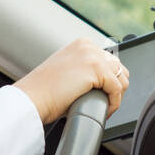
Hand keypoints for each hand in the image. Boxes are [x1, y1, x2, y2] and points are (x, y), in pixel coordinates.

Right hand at [13, 37, 129, 124]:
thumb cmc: (44, 91)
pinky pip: (117, 90)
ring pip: (121, 78)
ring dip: (116, 96)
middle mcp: (88, 46)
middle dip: (116, 88)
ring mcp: (92, 55)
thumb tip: (101, 83)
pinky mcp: (95, 69)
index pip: (110, 61)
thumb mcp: (67, 72)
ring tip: (105, 107)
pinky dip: (114, 104)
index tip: (104, 95)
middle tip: (105, 102)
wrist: (32, 98)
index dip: (111, 81)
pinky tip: (104, 110)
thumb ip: (84, 70)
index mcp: (81, 44)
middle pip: (119, 68)